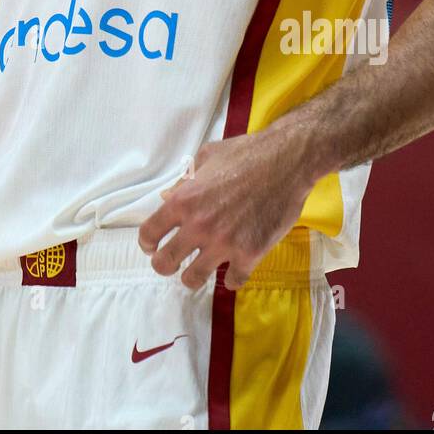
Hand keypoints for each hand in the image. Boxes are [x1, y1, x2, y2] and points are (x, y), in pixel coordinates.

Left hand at [138, 132, 312, 290]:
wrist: (286, 162)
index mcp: (184, 200)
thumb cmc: (245, 153)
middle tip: (170, 264)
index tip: (152, 247)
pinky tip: (233, 272)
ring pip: (194, 278)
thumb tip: (168, 196)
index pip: (150, 232)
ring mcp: (224, 243)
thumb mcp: (207, 157)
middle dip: (163, 266)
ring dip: (193, 277)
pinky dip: (231, 279)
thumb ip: (186, 180)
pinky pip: (233, 281)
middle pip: (165, 263)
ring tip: (198, 272)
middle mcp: (199, 225)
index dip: (147, 243)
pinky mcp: (250, 254)